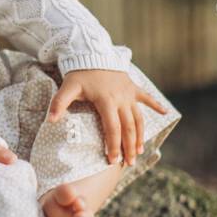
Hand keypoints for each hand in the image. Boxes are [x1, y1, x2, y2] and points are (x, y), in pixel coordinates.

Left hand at [46, 70, 168, 166]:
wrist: (92, 53)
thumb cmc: (79, 73)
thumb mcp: (68, 87)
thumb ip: (59, 103)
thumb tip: (50, 120)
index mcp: (106, 100)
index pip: (112, 128)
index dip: (114, 146)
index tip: (112, 161)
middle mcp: (121, 98)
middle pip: (129, 127)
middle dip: (129, 147)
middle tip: (129, 164)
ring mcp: (129, 93)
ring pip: (139, 118)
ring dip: (141, 135)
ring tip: (139, 151)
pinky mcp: (133, 87)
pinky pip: (147, 97)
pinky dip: (156, 105)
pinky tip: (166, 112)